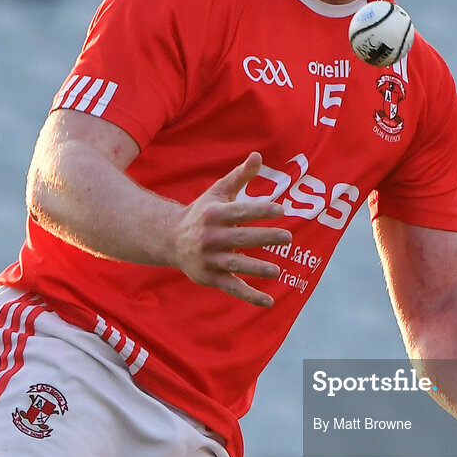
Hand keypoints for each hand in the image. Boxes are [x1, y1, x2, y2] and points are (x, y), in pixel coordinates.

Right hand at [173, 152, 291, 307]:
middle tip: (287, 237)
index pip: (240, 211)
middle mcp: (209, 237)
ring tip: (277, 270)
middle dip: (264, 237)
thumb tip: (258, 155)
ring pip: (235, 265)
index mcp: (214, 214)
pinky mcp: (210, 278)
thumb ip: (239, 176)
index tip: (280, 209)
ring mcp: (209, 260)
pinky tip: (269, 301)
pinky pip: (232, 288)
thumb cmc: (202, 213)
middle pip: (240, 238)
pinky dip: (249, 296)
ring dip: (256, 268)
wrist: (169, 239)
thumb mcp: (217, 192)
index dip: (260, 210)